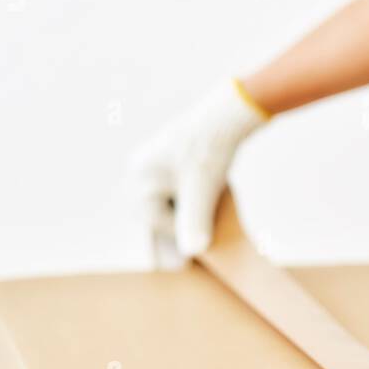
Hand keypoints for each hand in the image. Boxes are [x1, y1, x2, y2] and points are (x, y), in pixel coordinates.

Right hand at [126, 78, 271, 256]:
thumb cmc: (212, 152)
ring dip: (188, 204)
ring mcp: (151, 162)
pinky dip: (191, 192)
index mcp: (140, 177)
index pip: (155, 220)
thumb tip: (192, 251)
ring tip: (210, 193)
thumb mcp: (204, 192)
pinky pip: (174, 187)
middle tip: (208, 206)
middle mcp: (140, 168)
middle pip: (158, 210)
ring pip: (168, 200)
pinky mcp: (166, 158)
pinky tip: (209, 184)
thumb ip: (195, 222)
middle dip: (182, 214)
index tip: (206, 222)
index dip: (182, 227)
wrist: (228, 117)